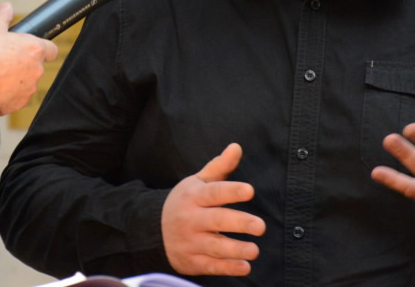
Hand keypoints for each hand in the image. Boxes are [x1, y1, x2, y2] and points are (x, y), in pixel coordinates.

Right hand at [0, 3, 57, 115]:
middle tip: (4, 60)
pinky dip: (9, 93)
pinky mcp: (19, 103)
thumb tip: (7, 8)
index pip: (51, 49)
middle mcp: (36, 70)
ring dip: (16, 79)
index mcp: (34, 49)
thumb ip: (3, 17)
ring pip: (26, 82)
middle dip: (23, 63)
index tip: (31, 48)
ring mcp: (29, 89)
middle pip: (36, 65)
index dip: (42, 48)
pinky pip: (17, 96)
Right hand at [161, 143, 265, 275]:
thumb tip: (237, 147)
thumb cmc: (186, 202)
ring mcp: (190, 241)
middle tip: (260, 226)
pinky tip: (244, 267)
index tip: (250, 191)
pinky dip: (227, 268)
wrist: (153, 229)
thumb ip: (219, 166)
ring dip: (235, 249)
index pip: (214, 192)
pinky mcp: (191, 261)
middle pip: (217, 220)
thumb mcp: (197, 182)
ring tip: (254, 250)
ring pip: (214, 246)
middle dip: (239, 222)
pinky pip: (211, 266)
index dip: (232, 191)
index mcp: (194, 196)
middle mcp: (191, 218)